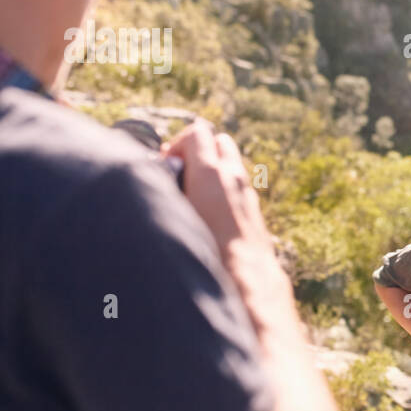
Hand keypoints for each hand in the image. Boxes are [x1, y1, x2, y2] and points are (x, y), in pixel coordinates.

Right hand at [164, 120, 271, 268]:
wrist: (246, 278)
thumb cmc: (206, 249)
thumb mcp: (175, 213)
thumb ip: (164, 186)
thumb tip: (157, 172)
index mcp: (212, 172)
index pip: (197, 133)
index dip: (178, 144)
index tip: (166, 166)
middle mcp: (234, 176)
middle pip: (218, 140)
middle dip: (198, 151)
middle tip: (180, 174)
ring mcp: (247, 191)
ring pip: (230, 162)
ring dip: (213, 168)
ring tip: (193, 193)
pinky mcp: (254, 208)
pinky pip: (237, 183)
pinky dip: (224, 186)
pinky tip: (209, 211)